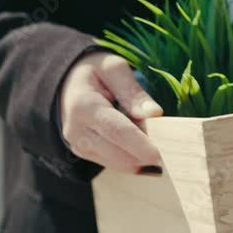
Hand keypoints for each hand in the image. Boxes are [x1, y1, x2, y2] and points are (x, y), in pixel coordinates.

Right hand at [58, 52, 163, 172]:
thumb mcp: (114, 69)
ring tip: (147, 131)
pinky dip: (133, 157)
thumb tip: (155, 113)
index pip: (117, 131)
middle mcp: (77, 131)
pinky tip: (140, 141)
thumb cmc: (95, 72)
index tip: (163, 155)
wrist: (65, 83)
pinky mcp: (84, 154)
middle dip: (146, 154)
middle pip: (119, 154)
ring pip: (120, 164)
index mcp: (83, 106)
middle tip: (168, 140)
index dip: (141, 145)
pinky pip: (116, 164)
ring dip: (141, 156)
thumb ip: (133, 91)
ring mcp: (79, 146)